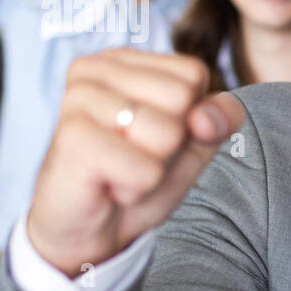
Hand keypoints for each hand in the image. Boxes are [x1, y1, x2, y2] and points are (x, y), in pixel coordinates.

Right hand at [27, 50, 243, 277]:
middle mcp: (95, 68)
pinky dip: (136, 188)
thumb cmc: (137, 176)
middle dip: (170, 143)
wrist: (88, 230)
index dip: (188, 117)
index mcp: (123, 60)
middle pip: (182, 98)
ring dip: (152, 167)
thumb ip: (217, 118)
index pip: (193, 74)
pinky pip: (146, 169)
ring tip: (119, 169)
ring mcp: (80, 98)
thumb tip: (206, 117)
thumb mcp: (192, 144)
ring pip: (167, 134)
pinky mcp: (73, 138)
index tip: (152, 137)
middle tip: (133, 156)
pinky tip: (107, 186)